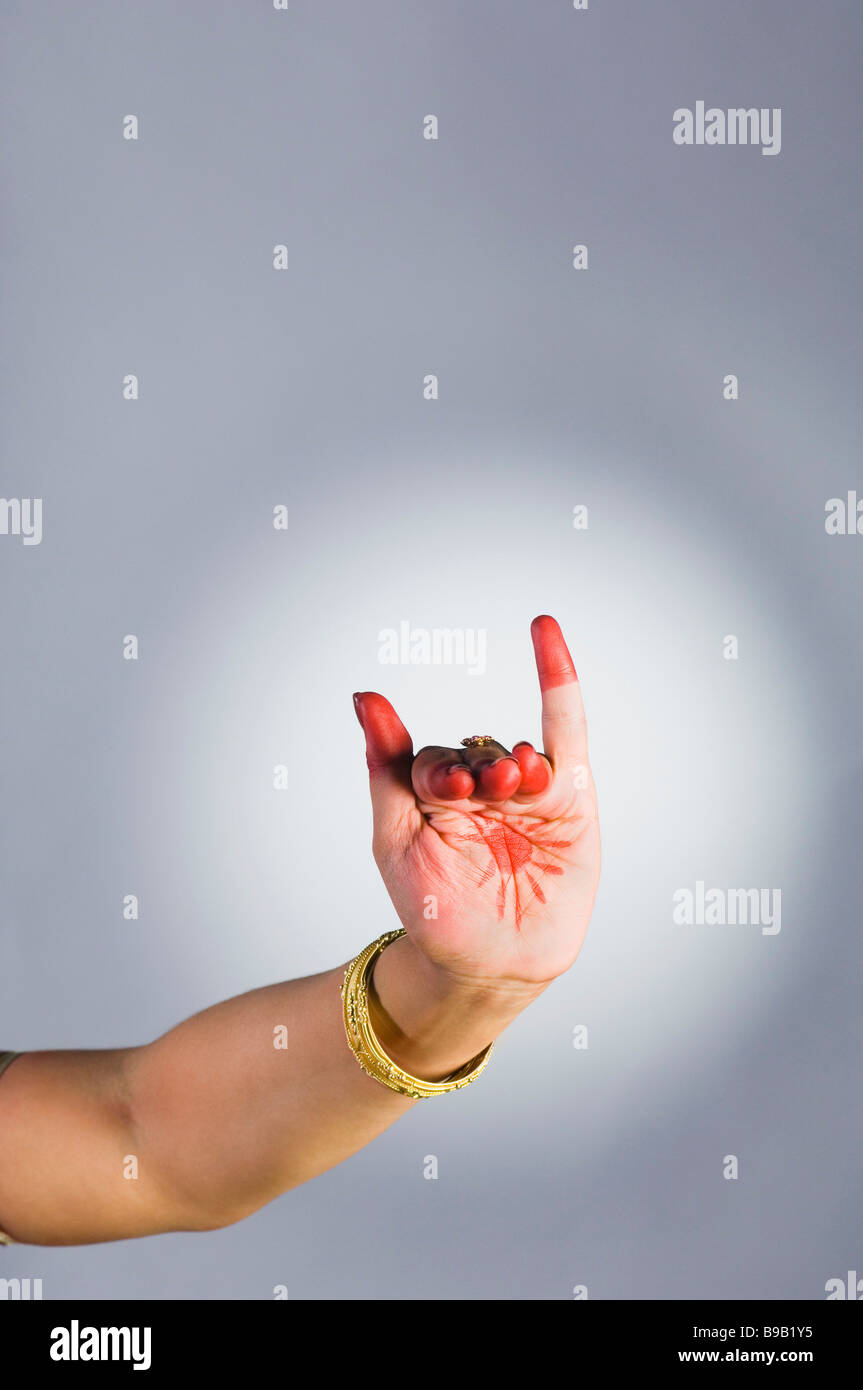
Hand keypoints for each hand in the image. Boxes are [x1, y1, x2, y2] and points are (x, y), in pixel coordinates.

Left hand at [353, 615, 599, 993]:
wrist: (486, 968)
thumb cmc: (434, 908)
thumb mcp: (396, 840)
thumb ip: (387, 768)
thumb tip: (365, 696)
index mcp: (436, 793)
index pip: (434, 759)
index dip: (439, 769)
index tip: (448, 792)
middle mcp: (482, 787)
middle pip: (476, 751)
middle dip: (476, 771)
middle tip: (479, 794)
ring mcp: (528, 793)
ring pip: (518, 752)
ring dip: (511, 764)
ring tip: (512, 786)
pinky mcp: (571, 802)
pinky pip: (566, 731)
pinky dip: (558, 680)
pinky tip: (544, 632)